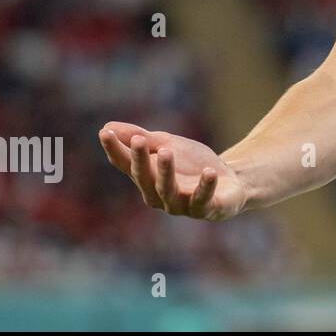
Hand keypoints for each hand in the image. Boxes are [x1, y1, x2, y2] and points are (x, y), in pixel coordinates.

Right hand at [99, 122, 247, 220]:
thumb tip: (106, 126)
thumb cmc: (193, 165)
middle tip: (138, 139)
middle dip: (140, 159)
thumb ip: (142, 138)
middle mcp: (158, 195)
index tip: (105, 132)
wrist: (230, 182)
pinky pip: (203, 199)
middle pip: (144, 177)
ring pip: (168, 190)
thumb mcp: (168, 145)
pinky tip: (209, 172)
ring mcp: (181, 204)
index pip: (125, 164)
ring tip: (167, 151)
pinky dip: (205, 186)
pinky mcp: (206, 208)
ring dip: (166, 171)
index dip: (114, 149)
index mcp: (147, 178)